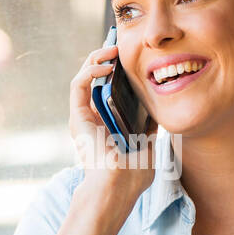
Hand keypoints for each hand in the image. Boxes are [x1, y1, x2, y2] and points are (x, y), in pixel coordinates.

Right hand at [70, 44, 156, 200]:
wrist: (118, 189)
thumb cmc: (132, 176)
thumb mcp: (148, 146)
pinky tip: (105, 65)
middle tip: (119, 45)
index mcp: (107, 125)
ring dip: (96, 59)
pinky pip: (78, 86)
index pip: (109, 90)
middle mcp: (92, 119)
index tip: (131, 57)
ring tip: (112, 50)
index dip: (117, 72)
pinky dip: (90, 71)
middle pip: (94, 80)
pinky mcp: (76, 117)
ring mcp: (83, 118)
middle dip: (105, 59)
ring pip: (83, 78)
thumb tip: (157, 113)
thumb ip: (148, 129)